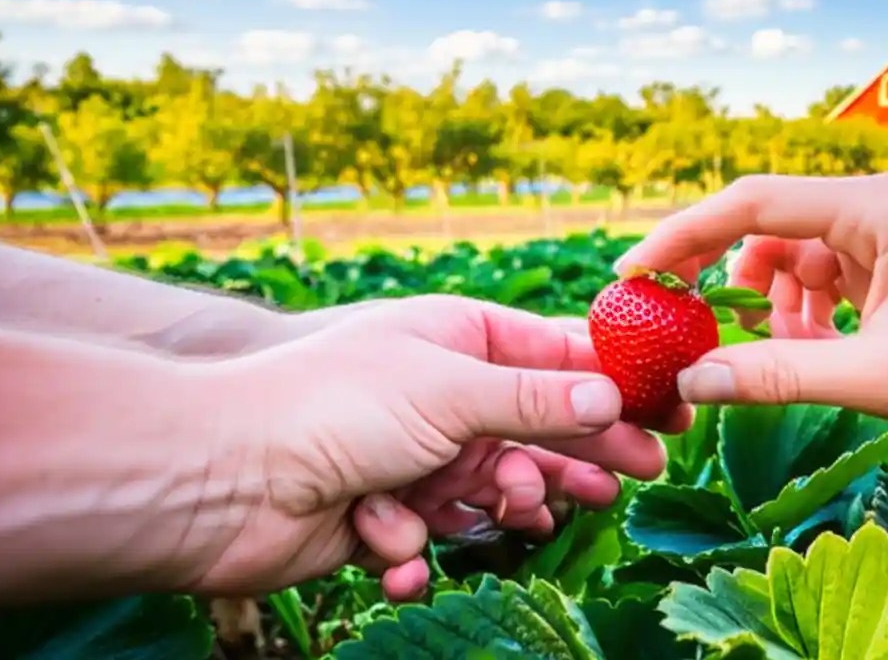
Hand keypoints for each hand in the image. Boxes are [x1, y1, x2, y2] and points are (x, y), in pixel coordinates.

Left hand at [186, 295, 674, 598]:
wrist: (219, 478)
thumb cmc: (333, 407)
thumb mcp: (451, 389)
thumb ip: (537, 399)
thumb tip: (613, 397)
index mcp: (454, 338)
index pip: (553, 354)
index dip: (613, 383)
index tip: (668, 413)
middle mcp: (435, 393)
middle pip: (532, 425)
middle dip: (575, 453)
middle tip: (630, 477)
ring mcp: (409, 455)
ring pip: (487, 488)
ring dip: (495, 502)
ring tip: (520, 510)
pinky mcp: (381, 516)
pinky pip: (426, 539)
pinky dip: (410, 548)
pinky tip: (395, 547)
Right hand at [614, 171, 887, 455]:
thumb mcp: (875, 378)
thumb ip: (776, 376)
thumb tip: (689, 384)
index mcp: (883, 206)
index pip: (756, 203)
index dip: (684, 236)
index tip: (634, 272)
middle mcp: (886, 204)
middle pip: (771, 225)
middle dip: (726, 274)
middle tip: (678, 318)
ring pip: (797, 256)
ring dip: (774, 305)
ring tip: (782, 354)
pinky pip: (828, 278)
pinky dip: (808, 315)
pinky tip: (816, 353)